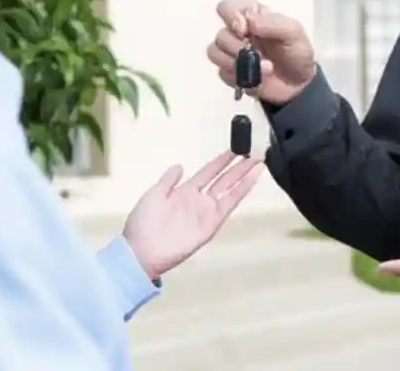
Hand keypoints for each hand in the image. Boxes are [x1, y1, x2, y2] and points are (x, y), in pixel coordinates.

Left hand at [123, 151, 264, 279]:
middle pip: (224, 180)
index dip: (221, 161)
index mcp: (185, 192)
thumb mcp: (153, 195)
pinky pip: (229, 205)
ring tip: (259, 163)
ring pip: (230, 190)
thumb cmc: (143, 223)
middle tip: (256, 154)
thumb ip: (168, 180)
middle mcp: (199, 200)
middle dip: (239, 167)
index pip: (208, 172)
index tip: (235, 149)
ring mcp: (206, 212)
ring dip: (244, 177)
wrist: (140, 250)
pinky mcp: (211, 224)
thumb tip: (179, 166)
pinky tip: (251, 179)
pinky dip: (242, 191)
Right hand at [208, 0, 317, 104]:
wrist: (299, 85)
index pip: (228, 7)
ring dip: (238, 63)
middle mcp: (238, 32)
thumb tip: (250, 20)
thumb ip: (274, 22)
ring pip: (215, 52)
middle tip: (259, 55)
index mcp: (252, 16)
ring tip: (264, 69)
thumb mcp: (294, 32)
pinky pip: (221, 72)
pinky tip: (255, 78)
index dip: (231, 17)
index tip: (244, 30)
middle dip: (238, 47)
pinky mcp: (230, 72)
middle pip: (221, 34)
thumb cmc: (297, 53)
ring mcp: (232, 53)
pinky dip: (238, 75)